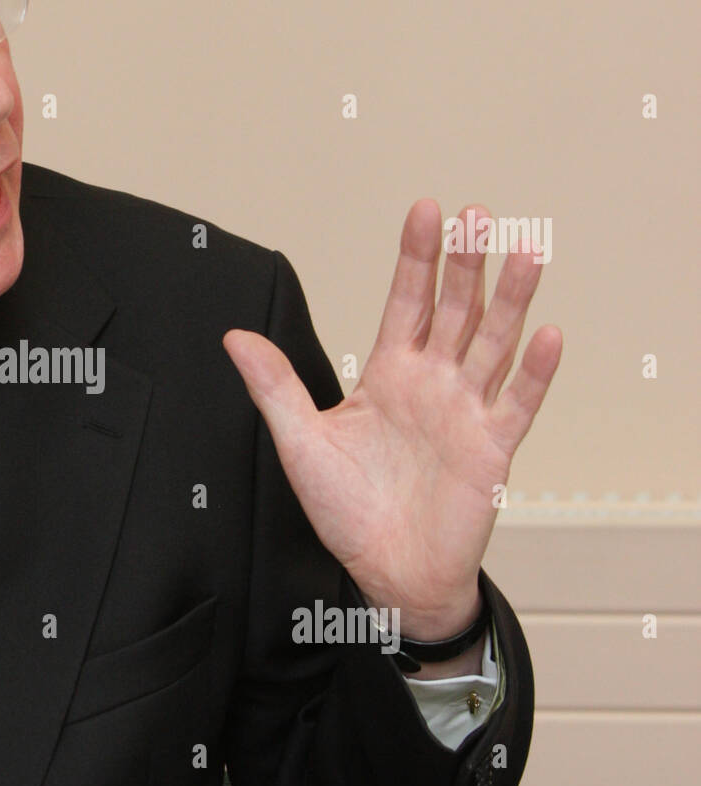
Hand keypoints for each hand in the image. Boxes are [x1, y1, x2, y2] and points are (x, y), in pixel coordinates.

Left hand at [224, 200, 560, 638]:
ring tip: (526, 251)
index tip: (426, 212)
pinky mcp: (492, 449)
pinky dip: (536, 371)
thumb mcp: (299, 441)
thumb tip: (236, 338)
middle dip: (466, 264)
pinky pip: (517, 403)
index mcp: (388, 375)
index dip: (417, 258)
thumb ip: (274, 386)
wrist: (384, 573)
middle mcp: (432, 384)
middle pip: (455, 310)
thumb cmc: (346, 510)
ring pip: (494, 343)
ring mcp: (466, 412)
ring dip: (511, 299)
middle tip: (476, 217)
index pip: (407, 302)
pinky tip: (548, 335)